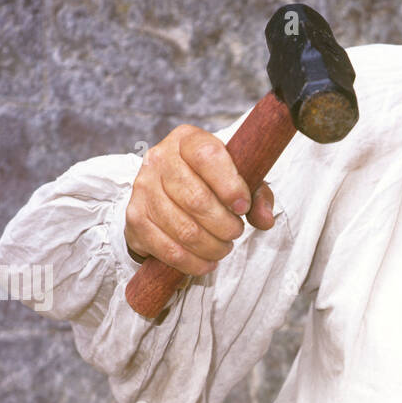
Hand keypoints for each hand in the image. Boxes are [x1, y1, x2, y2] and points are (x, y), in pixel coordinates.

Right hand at [125, 124, 274, 273]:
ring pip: (183, 229)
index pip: (207, 156)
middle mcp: (159, 159)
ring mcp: (143, 188)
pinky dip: (192, 262)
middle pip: (196, 199)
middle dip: (225, 225)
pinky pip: (167, 248)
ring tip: (223, 248)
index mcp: (186, 140)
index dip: (230, 185)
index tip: (243, 206)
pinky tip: (206, 262)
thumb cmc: (208, 183)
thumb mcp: (237, 180)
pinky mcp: (135, 217)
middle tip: (235, 233)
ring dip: (211, 247)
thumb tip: (266, 220)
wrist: (165, 194)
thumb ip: (257, 195)